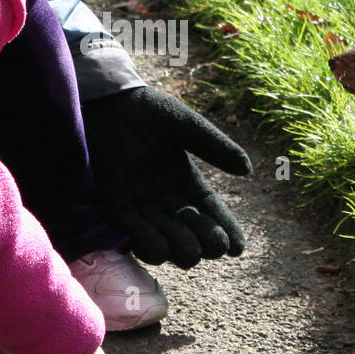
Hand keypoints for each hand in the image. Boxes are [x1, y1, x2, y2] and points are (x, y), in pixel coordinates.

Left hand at [82, 86, 251, 268]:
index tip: (238, 249)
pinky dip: (149, 246)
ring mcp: (143, 205)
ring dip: (180, 250)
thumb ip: (214, 146)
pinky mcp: (117, 206)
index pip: (212, 213)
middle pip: (193, 235)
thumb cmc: (147, 110)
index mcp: (187, 182)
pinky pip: (135, 235)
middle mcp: (167, 199)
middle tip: (213, 242)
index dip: (227, 231)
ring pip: (167, 242)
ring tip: (190, 249)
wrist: (108, 102)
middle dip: (205, 244)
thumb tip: (247, 170)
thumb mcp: (186, 125)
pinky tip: (161, 249)